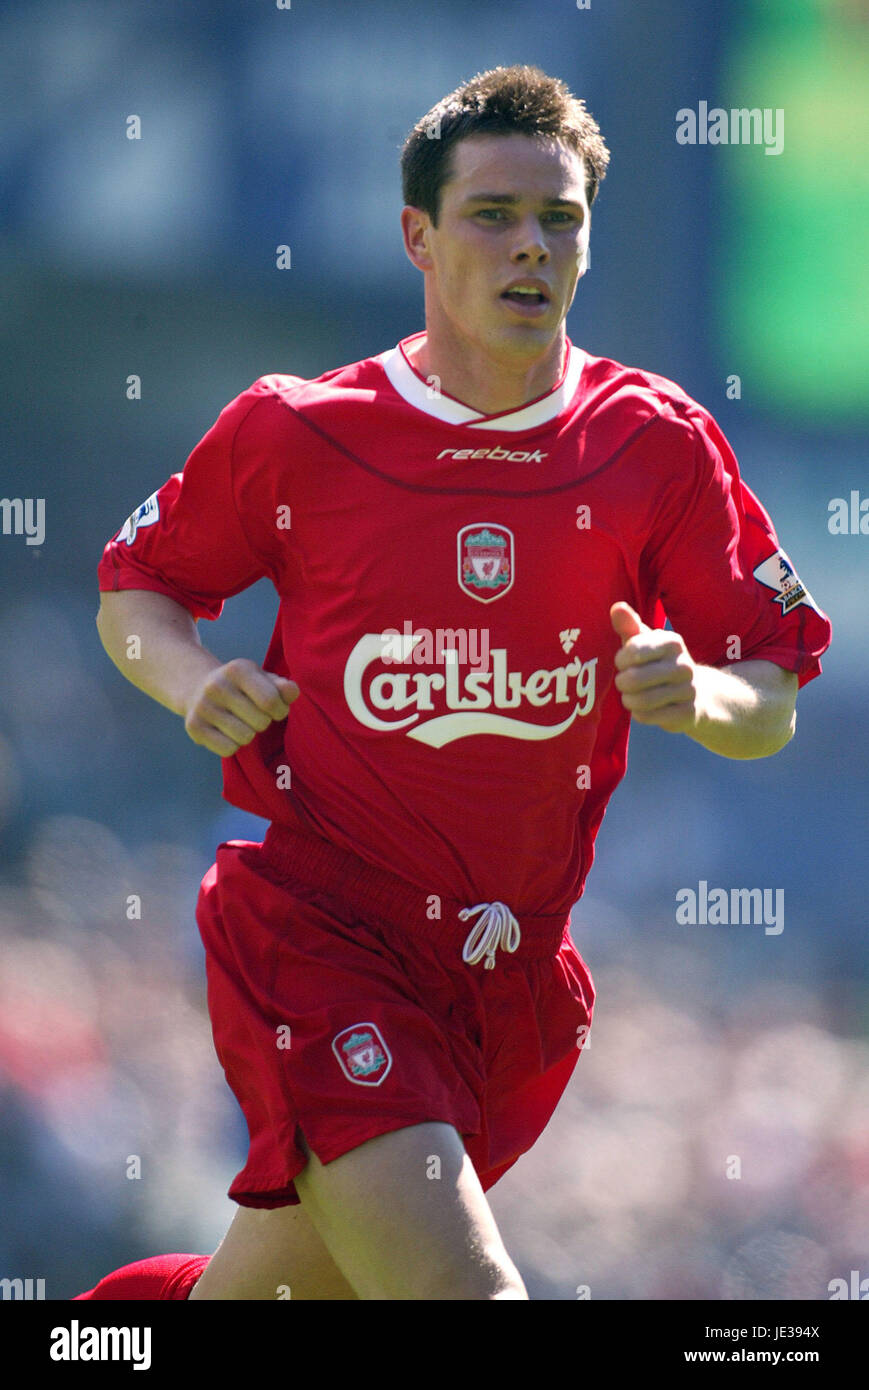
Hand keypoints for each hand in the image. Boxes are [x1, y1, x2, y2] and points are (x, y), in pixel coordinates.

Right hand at [183, 657, 298, 756]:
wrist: (197, 688)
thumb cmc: (241, 686)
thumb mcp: (262, 679)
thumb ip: (282, 686)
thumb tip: (292, 691)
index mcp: (238, 669)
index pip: (271, 701)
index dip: (280, 710)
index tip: (275, 709)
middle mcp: (216, 685)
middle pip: (260, 722)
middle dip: (264, 722)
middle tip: (254, 715)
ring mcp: (203, 707)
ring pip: (245, 737)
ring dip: (249, 734)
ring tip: (241, 722)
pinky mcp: (194, 727)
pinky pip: (228, 749)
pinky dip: (233, 745)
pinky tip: (227, 732)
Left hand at [610, 601, 699, 733]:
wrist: (695, 694)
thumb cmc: (659, 663)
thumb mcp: (645, 642)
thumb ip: (629, 625)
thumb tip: (616, 607)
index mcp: (672, 642)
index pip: (633, 650)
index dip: (621, 659)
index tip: (624, 662)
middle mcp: (683, 665)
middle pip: (634, 678)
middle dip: (622, 683)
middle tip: (625, 682)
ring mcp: (687, 690)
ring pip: (641, 700)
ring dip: (629, 700)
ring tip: (630, 696)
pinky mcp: (686, 713)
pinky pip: (649, 716)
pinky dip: (639, 714)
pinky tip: (643, 709)